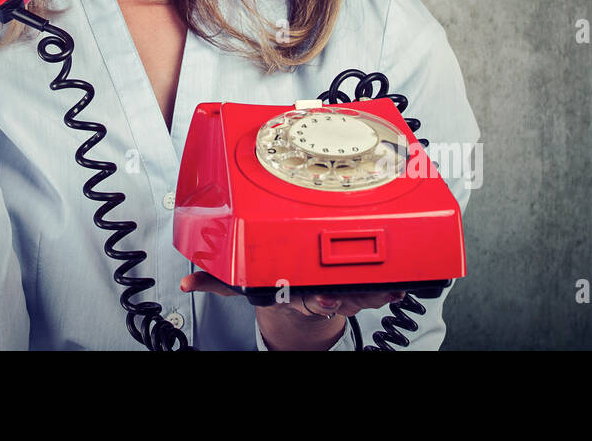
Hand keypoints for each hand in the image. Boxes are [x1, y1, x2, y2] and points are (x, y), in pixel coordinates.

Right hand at [180, 272, 405, 350]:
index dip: (314, 298)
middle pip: (333, 297)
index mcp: (291, 293)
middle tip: (361, 292)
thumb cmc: (274, 287)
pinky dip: (389, 288)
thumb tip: (190, 284)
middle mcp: (316, 295)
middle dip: (345, 296)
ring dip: (376, 293)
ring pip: (358, 295)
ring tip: (392, 286)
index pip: (302, 296)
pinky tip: (401, 283)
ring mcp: (337, 293)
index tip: (320, 297)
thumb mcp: (244, 286)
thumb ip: (218, 281)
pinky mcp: (353, 288)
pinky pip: (372, 290)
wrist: (295, 310)